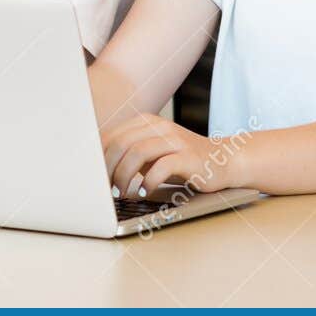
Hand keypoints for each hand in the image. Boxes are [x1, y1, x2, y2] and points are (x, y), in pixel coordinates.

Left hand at [101, 113, 240, 197]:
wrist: (220, 160)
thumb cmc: (181, 160)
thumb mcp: (152, 153)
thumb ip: (129, 154)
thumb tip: (97, 170)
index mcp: (146, 122)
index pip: (111, 137)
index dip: (98, 160)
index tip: (95, 180)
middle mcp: (159, 126)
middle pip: (120, 144)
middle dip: (108, 170)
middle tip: (108, 190)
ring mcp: (174, 140)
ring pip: (137, 153)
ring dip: (124, 177)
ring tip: (122, 193)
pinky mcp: (188, 156)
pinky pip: (161, 167)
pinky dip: (147, 182)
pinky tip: (144, 192)